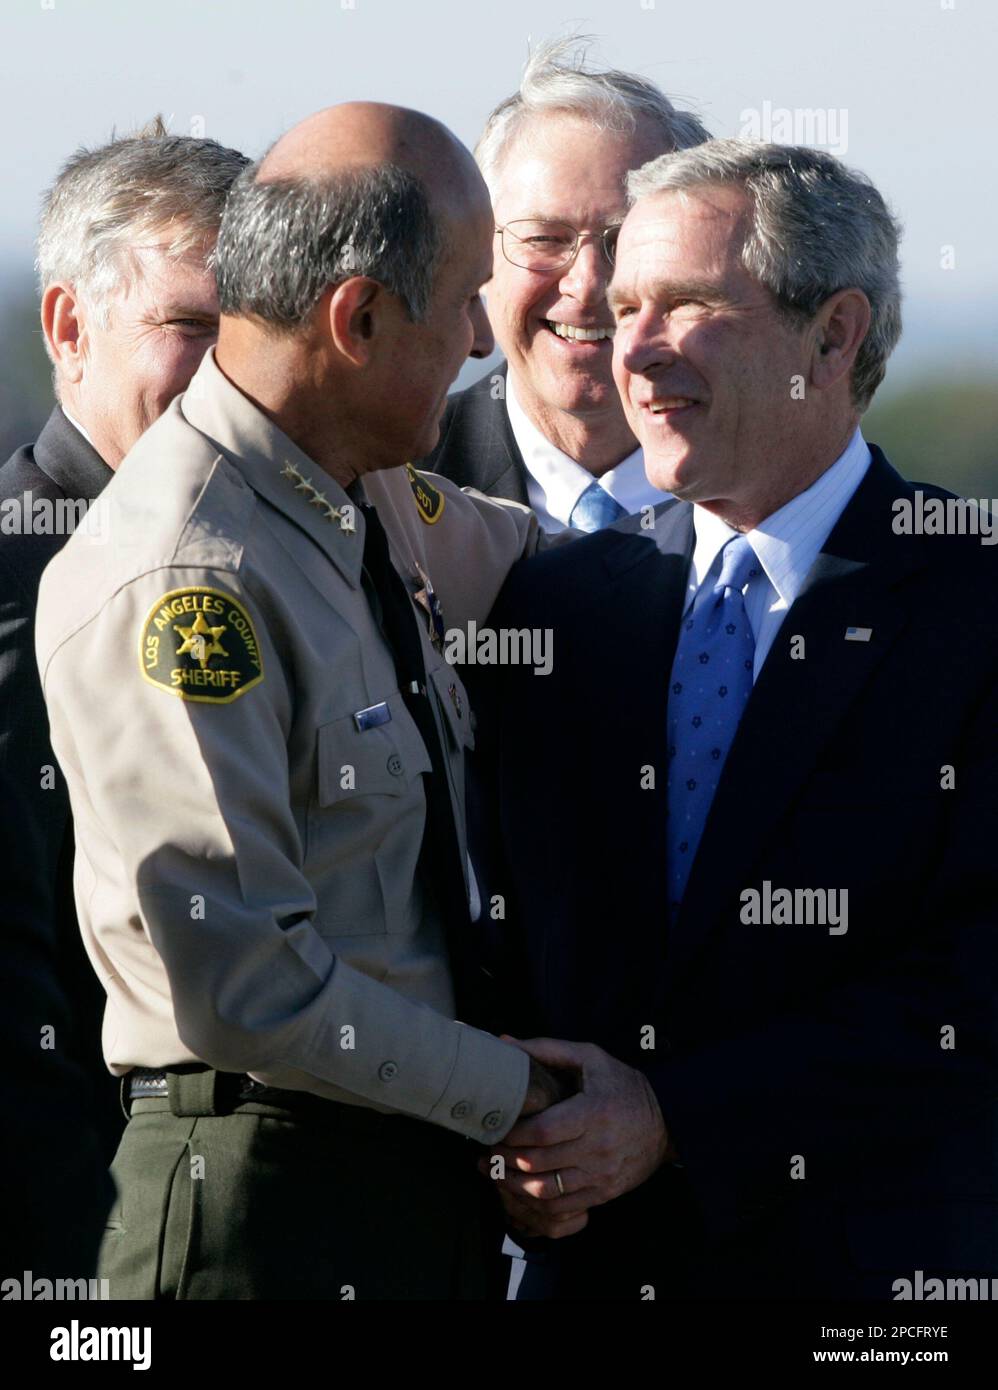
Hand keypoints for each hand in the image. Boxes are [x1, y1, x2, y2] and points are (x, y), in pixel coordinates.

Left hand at [480, 1037, 673, 1239]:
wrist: (667, 1122)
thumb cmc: (623, 1085)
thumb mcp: (591, 1058)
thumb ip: (547, 1050)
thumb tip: (506, 1042)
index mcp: (593, 1112)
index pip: (542, 1131)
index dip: (512, 1134)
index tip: (496, 1129)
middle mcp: (598, 1147)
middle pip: (538, 1162)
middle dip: (504, 1159)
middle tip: (487, 1152)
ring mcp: (601, 1174)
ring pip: (545, 1190)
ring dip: (513, 1184)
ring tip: (495, 1172)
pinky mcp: (604, 1193)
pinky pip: (562, 1208)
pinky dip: (535, 1203)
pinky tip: (521, 1190)